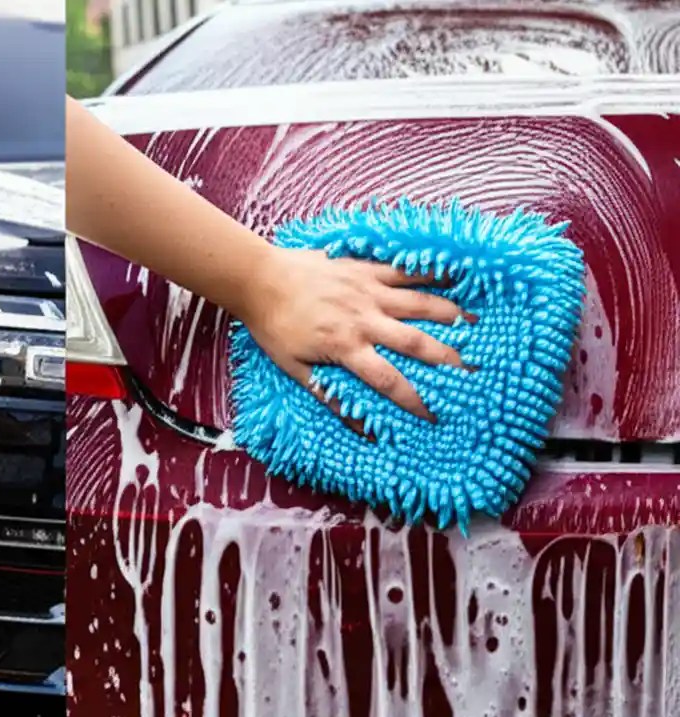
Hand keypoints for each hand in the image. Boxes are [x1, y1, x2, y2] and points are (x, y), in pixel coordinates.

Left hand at [239, 246, 471, 429]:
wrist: (260, 279)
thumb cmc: (274, 326)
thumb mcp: (294, 370)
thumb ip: (329, 397)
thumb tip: (360, 427)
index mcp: (346, 347)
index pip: (389, 380)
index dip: (414, 400)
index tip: (436, 416)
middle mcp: (364, 319)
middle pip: (416, 342)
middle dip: (448, 360)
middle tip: (475, 374)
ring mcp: (368, 291)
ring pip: (419, 303)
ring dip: (451, 315)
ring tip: (477, 327)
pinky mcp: (366, 268)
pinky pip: (404, 271)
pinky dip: (430, 273)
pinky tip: (455, 276)